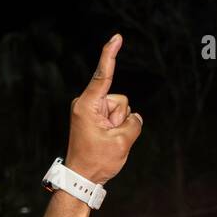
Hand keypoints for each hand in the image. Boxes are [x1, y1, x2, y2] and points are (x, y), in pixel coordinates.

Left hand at [64, 34, 142, 184]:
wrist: (81, 178)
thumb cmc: (97, 161)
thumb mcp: (122, 142)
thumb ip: (134, 123)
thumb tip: (134, 117)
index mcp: (88, 105)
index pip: (103, 74)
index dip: (111, 54)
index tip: (117, 37)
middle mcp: (86, 103)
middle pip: (119, 99)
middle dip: (121, 118)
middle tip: (108, 139)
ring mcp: (90, 110)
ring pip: (119, 109)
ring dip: (118, 125)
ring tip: (105, 141)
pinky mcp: (93, 118)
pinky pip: (115, 117)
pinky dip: (116, 128)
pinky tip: (105, 141)